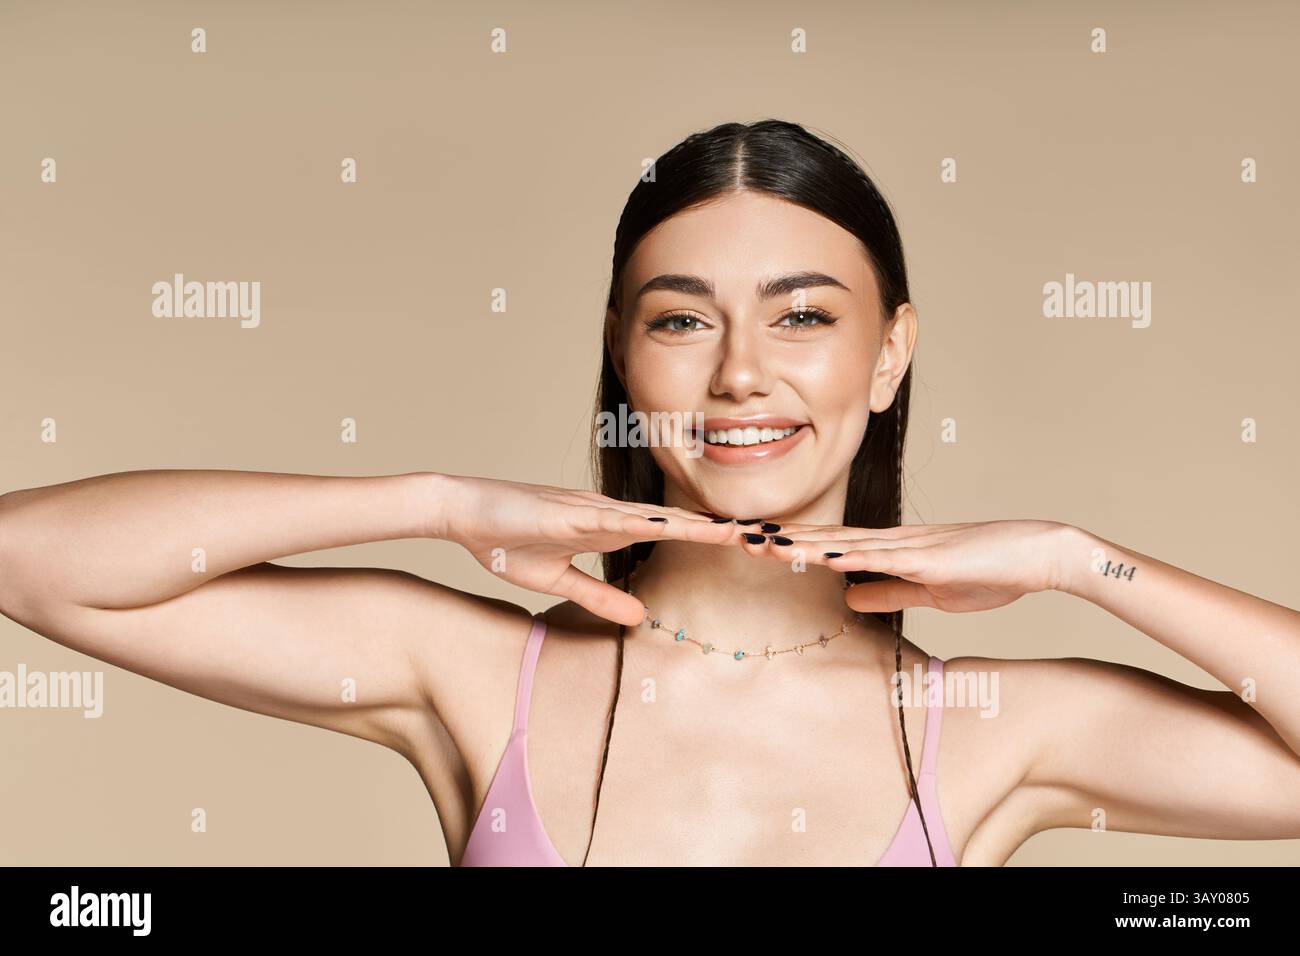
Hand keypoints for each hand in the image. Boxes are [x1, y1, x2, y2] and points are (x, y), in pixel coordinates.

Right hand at [432, 474, 738, 625]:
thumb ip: (599, 594)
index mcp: (611, 527)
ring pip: (657, 517)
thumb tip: (639, 614)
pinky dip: (645, 522)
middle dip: (723, 532)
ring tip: (740, 533)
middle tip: (771, 539)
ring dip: (697, 526)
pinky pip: (613, 517)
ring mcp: (592, 508)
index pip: (674, 533)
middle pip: (679, 522)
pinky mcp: (569, 510)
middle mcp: (610, 512)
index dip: (713, 539)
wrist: (461, 510)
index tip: (752, 546)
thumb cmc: (504, 538)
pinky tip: (674, 527)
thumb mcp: (558, 578)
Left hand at [738, 518, 1072, 612]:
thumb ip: (886, 590)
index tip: (746, 544)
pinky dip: (847, 554)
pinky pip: (881, 555)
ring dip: (799, 543)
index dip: (786, 545)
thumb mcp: (928, 590)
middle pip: (821, 536)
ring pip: (841, 541)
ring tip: (755, 542)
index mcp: (888, 548)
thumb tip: (846, 598)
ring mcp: (909, 543)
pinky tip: (819, 554)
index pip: (826, 545)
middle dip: (776, 538)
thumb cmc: (990, 571)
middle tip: (730, 535)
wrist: (1041, 554)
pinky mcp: (931, 553)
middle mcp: (890, 539)